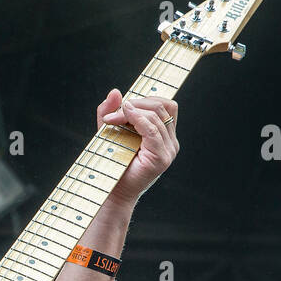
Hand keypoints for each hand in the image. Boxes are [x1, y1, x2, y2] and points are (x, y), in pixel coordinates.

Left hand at [96, 88, 178, 206]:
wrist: (110, 189)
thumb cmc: (112, 163)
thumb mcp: (110, 132)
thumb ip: (111, 112)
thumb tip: (115, 91)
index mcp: (164, 135)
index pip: (165, 105)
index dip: (144, 99)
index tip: (120, 106)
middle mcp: (170, 142)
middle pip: (163, 106)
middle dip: (136, 103)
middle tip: (111, 115)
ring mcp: (168, 150)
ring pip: (157, 115)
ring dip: (132, 112)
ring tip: (111, 120)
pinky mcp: (161, 158)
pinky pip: (153, 131)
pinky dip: (138, 120)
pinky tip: (123, 118)